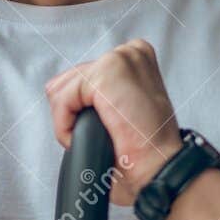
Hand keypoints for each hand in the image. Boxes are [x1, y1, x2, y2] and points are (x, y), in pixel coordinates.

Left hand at [44, 39, 181, 206]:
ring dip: (68, 122)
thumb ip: (103, 92)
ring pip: (60, 90)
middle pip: (66, 80)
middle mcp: (129, 53)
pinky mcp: (105, 73)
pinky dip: (65, 127)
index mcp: (135, 58)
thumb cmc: (146, 148)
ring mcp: (118, 60)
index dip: (80, 108)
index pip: (80, 76)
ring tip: (101, 136)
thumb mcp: (125, 107)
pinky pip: (61, 100)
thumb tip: (67, 95)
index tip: (105, 125)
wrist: (160, 166)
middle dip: (73, 112)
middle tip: (103, 132)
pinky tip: (93, 136)